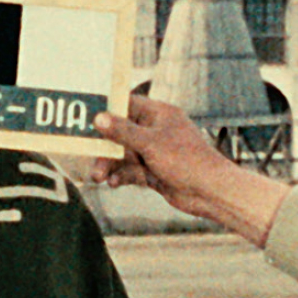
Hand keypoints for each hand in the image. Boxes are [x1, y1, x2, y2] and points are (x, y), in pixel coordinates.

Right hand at [93, 94, 286, 243]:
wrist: (210, 192)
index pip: (127, 104)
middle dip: (106, 148)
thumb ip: (122, 131)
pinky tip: (115, 184)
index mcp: (159, 114)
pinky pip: (131, 170)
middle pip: (121, 134)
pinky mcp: (155, 171)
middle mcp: (156, 130)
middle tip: (91, 160)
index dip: (107, 111)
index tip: (87, 118)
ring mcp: (155, 152)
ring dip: (111, 165)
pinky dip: (122, 176)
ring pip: (124, 155)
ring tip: (99, 178)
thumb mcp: (150, 143)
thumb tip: (99, 118)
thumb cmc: (186, 160)